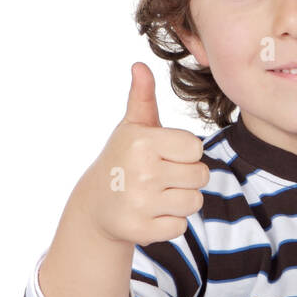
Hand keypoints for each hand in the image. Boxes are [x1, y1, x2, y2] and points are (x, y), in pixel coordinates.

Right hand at [74, 63, 208, 245]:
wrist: (96, 204)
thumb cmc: (123, 158)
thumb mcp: (132, 127)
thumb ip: (142, 97)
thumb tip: (140, 66)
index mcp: (143, 142)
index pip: (196, 148)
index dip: (184, 153)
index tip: (164, 154)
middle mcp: (141, 172)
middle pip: (201, 176)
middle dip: (186, 177)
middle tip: (161, 177)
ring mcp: (140, 203)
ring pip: (194, 202)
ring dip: (180, 201)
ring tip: (156, 194)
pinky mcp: (141, 231)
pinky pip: (180, 227)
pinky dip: (170, 223)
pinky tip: (150, 214)